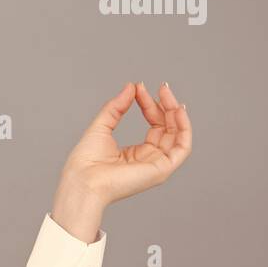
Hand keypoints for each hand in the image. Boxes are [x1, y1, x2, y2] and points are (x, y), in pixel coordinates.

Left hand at [60, 81, 192, 206]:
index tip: (139, 87)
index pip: (154, 125)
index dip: (149, 104)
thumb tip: (131, 87)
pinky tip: (177, 110)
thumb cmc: (86, 161)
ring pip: (177, 135)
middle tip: (162, 87)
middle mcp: (149, 159)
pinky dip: (184, 128)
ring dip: (176, 113)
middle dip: (166, 106)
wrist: (83, 179)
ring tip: (167, 94)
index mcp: (135, 154)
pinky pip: (182, 147)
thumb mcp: (101, 126)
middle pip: (168, 129)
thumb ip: (116, 107)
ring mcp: (157, 165)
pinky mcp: (162, 169)